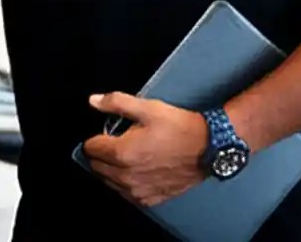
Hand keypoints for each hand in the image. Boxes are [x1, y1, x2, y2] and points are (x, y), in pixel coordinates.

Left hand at [81, 92, 209, 206]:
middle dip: (102, 154)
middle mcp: (126, 176)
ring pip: (109, 181)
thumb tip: (93, 101)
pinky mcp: (149, 199)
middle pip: (96, 167)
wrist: (209, 149)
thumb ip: (116, 103)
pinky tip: (138, 170)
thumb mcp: (147, 108)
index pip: (90, 148)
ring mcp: (137, 190)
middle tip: (119, 143)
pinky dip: (126, 183)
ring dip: (112, 169)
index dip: (96, 138)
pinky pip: (125, 193)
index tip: (108, 133)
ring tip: (130, 155)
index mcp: (121, 153)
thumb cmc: (179, 127)